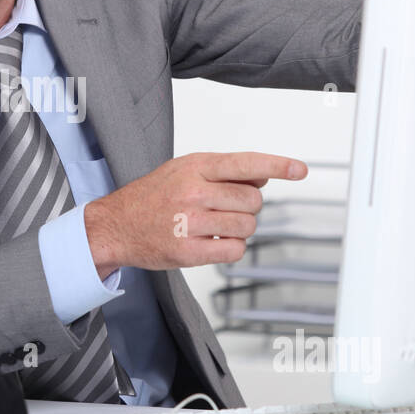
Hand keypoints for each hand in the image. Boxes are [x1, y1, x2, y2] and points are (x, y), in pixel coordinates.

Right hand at [84, 152, 306, 278]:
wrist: (115, 225)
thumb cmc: (151, 197)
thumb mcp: (183, 170)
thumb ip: (222, 172)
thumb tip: (262, 176)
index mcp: (195, 167)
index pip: (246, 163)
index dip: (278, 165)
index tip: (299, 169)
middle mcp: (193, 191)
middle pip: (253, 200)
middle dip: (247, 207)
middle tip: (224, 210)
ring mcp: (190, 222)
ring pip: (246, 226)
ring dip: (238, 230)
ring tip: (214, 227)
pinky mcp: (187, 250)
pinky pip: (234, 250)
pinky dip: (230, 248)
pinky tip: (213, 242)